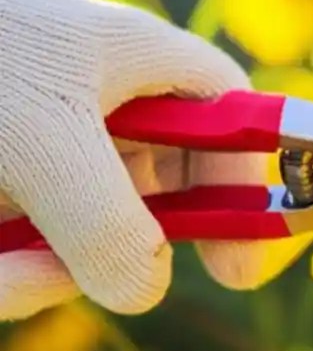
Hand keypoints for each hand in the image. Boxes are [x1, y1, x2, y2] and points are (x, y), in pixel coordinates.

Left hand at [0, 0, 268, 320]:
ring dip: (41, 269)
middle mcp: (94, 103)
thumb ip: (113, 225)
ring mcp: (36, 145)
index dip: (249, 185)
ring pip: (77, 231)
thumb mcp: (46, 145)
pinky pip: (17, 243)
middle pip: (156, 189)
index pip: (231, 116)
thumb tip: (146, 289)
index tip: (240, 262)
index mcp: (135, 61)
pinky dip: (2, 267)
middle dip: (126, 248)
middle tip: (110, 282)